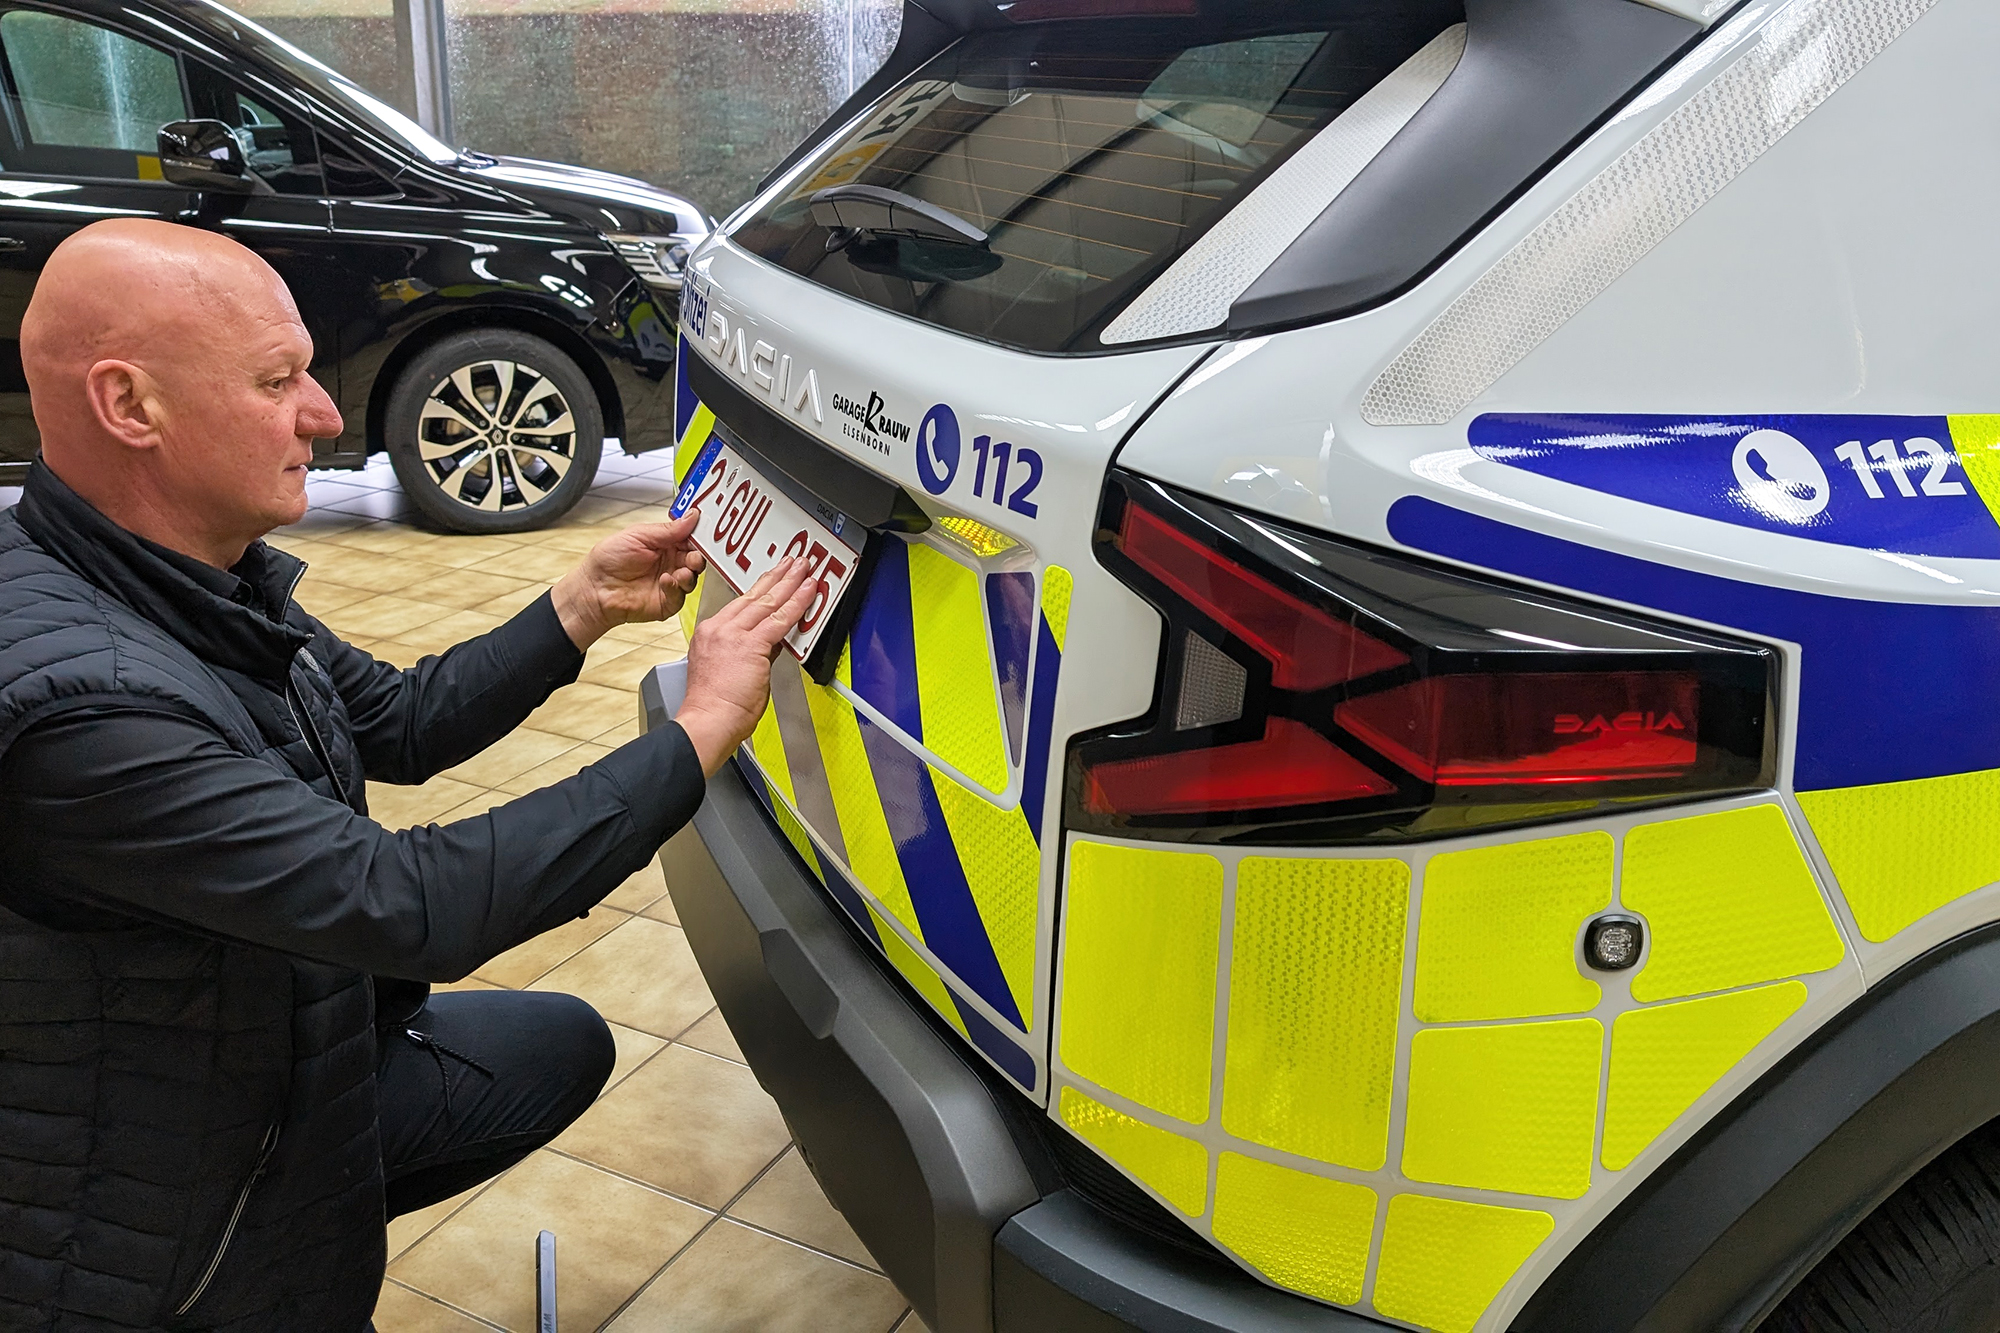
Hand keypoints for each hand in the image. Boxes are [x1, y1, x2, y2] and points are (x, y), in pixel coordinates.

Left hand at [551, 514, 707, 649]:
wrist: (594, 589)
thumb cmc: (608, 560)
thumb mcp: (638, 535)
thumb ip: (668, 529)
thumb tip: (691, 516)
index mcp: (665, 544)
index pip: (690, 538)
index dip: (699, 536)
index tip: (705, 534)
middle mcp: (670, 563)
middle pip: (696, 558)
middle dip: (699, 556)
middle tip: (695, 555)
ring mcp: (670, 583)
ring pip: (693, 577)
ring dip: (690, 573)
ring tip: (679, 571)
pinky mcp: (668, 602)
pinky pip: (681, 596)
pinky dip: (676, 588)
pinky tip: (665, 581)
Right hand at [676, 557, 817, 775]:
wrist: (707, 721)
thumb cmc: (714, 706)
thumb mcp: (728, 670)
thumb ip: (751, 652)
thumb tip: (771, 643)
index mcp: (710, 633)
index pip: (741, 605)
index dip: (761, 589)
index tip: (773, 578)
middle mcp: (719, 628)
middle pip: (754, 596)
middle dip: (777, 577)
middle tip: (793, 562)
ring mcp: (734, 635)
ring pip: (769, 601)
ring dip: (790, 582)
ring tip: (804, 569)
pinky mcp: (750, 645)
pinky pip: (781, 619)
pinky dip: (798, 603)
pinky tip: (809, 591)